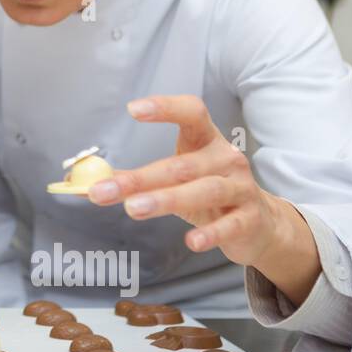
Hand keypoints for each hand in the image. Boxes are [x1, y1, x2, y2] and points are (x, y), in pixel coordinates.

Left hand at [86, 95, 318, 300]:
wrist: (261, 223)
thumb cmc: (208, 193)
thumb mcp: (177, 179)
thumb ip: (138, 178)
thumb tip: (90, 183)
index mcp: (207, 141)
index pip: (191, 113)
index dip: (165, 108)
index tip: (132, 109)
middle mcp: (226, 158)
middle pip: (181, 165)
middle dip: (140, 178)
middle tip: (104, 190)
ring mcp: (241, 187)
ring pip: (203, 190)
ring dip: (166, 199)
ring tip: (133, 209)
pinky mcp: (250, 218)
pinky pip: (229, 225)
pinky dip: (210, 233)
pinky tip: (191, 242)